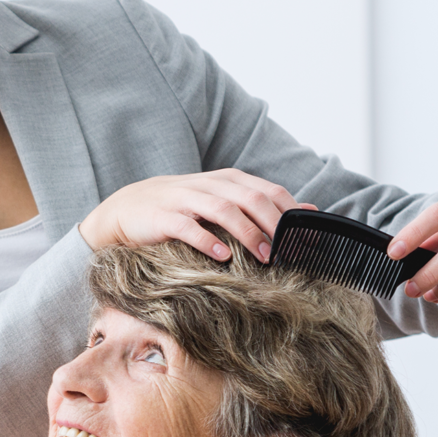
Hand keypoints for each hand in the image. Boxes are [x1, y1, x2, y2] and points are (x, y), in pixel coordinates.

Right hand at [79, 170, 310, 262]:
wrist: (127, 209)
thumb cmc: (182, 209)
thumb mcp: (223, 201)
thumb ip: (262, 205)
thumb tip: (309, 210)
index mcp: (228, 180)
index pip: (268, 191)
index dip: (290, 214)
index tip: (306, 240)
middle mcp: (209, 185)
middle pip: (250, 197)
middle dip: (273, 224)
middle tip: (288, 251)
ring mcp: (185, 199)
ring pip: (223, 209)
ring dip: (247, 232)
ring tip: (263, 256)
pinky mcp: (163, 217)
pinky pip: (188, 227)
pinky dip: (207, 240)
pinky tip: (222, 256)